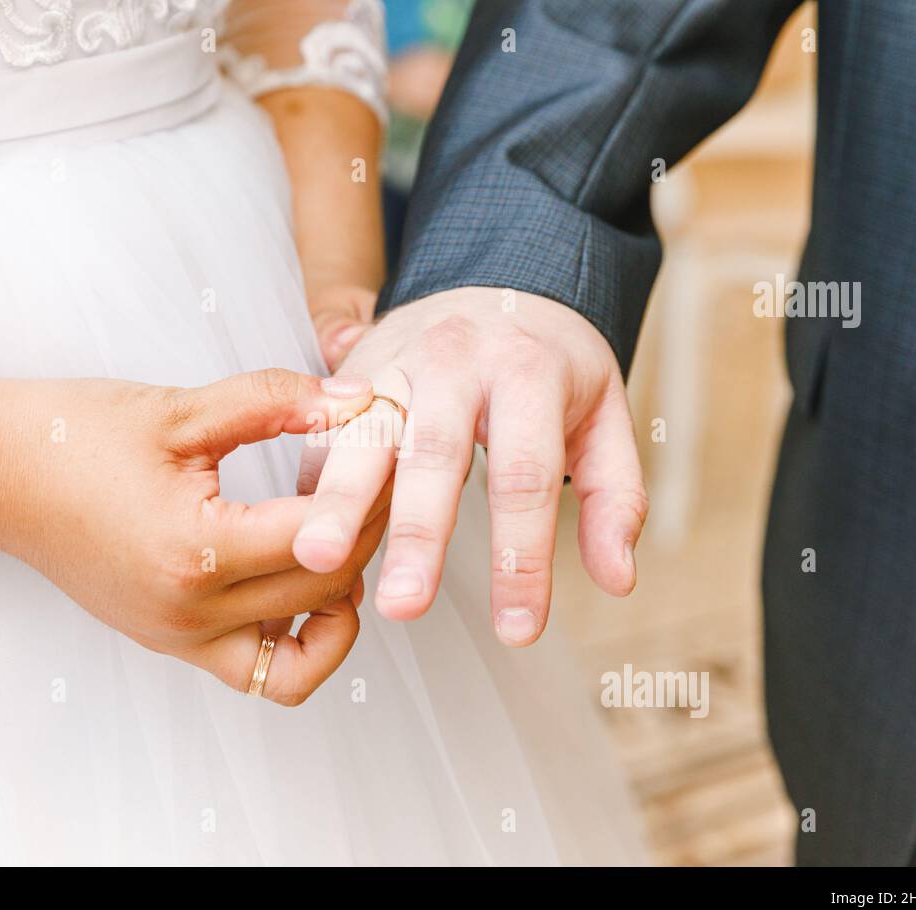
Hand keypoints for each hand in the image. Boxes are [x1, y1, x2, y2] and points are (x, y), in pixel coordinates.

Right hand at [0, 369, 387, 705]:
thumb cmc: (72, 434)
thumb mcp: (182, 409)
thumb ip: (277, 402)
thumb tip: (356, 402)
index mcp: (195, 550)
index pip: (324, 537)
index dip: (371, 490)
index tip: (389, 450)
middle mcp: (188, 613)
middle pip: (325, 593)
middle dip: (368, 533)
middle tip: (378, 482)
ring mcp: (176, 637)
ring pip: (300, 656)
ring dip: (338, 604)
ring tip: (335, 542)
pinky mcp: (168, 641)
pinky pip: (254, 670)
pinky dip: (293, 639)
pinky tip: (295, 579)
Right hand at [293, 287, 647, 646]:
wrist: (494, 273)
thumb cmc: (550, 361)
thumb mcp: (604, 413)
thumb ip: (613, 495)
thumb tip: (617, 580)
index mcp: (528, 372)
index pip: (526, 476)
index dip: (522, 559)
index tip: (517, 631)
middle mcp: (457, 361)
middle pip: (435, 455)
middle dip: (418, 534)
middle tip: (405, 606)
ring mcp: (396, 362)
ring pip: (363, 435)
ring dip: (338, 503)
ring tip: (315, 560)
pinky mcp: (352, 371)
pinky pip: (326, 430)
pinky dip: (313, 486)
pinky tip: (299, 540)